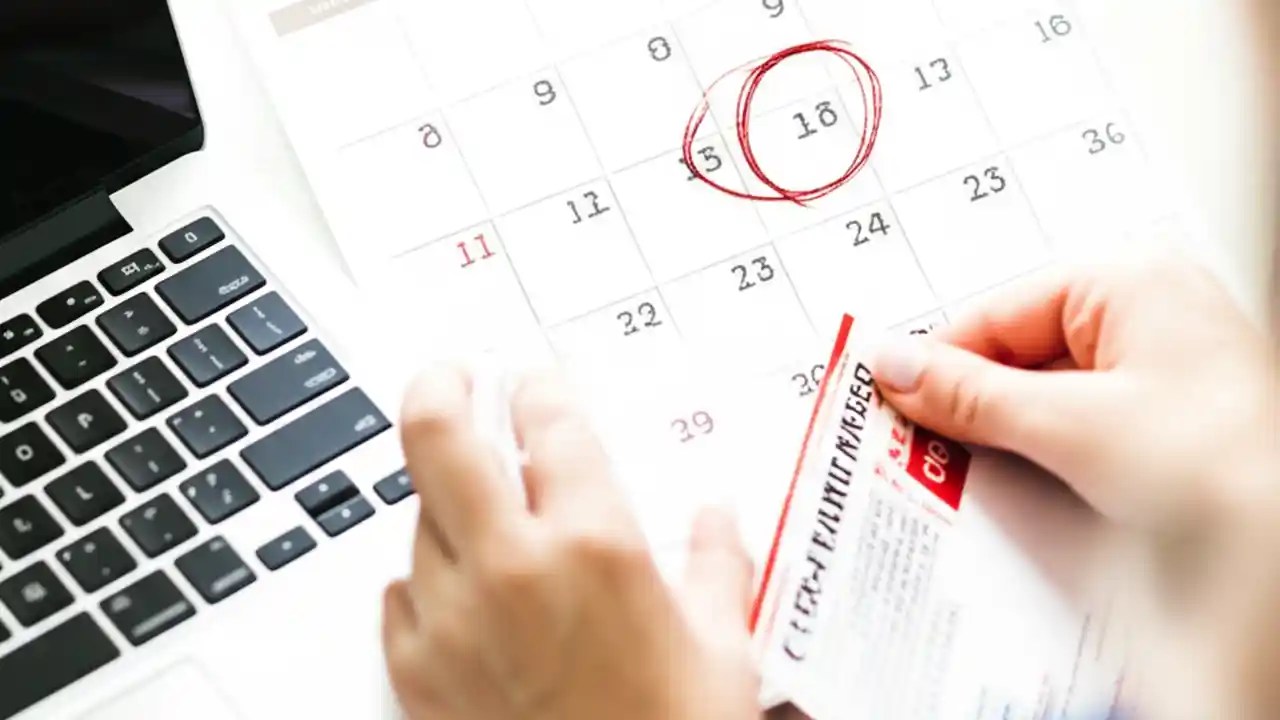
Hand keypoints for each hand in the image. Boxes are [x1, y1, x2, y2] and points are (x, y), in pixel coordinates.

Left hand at [382, 369, 760, 719]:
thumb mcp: (724, 651)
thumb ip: (722, 565)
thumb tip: (719, 516)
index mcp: (597, 546)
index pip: (551, 422)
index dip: (541, 387)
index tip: (538, 382)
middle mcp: (513, 567)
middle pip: (439, 433)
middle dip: (443, 385)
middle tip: (453, 375)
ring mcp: (452, 618)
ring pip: (420, 516)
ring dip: (452, 504)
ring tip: (489, 520)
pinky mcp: (415, 671)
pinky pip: (400, 594)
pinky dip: (427, 581)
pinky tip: (465, 596)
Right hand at [870, 257, 1279, 717]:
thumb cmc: (1224, 466)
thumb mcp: (1071, 426)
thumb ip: (972, 395)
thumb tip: (898, 366)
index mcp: (1130, 280)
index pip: (996, 312)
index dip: (939, 363)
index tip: (889, 403)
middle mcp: (1149, 310)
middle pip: (1019, 351)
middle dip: (975, 405)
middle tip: (924, 449)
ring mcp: (1164, 364)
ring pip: (1048, 392)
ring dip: (1011, 435)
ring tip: (980, 472)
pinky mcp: (1172, 415)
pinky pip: (1082, 422)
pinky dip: (1050, 452)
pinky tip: (1033, 484)